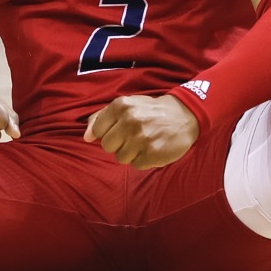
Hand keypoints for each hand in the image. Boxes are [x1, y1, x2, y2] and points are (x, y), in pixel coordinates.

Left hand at [84, 95, 199, 168]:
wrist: (184, 115)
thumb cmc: (150, 111)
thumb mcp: (126, 105)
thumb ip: (102, 117)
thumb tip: (86, 137)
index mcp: (121, 106)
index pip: (98, 130)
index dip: (108, 132)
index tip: (120, 130)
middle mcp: (130, 121)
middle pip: (107, 146)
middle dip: (118, 144)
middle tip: (133, 136)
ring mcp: (142, 139)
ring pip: (121, 158)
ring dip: (131, 153)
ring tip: (144, 142)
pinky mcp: (153, 154)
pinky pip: (136, 165)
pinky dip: (143, 160)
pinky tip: (152, 148)